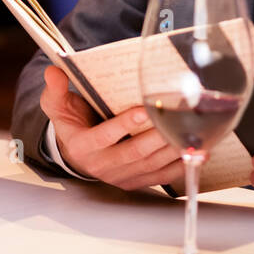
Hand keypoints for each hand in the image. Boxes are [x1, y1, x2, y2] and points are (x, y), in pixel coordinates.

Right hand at [40, 65, 182, 190]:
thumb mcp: (57, 106)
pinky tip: (199, 153)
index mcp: (82, 146)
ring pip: (151, 164)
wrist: (76, 153)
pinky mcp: (137, 181)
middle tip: (177, 118)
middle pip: (134, 153)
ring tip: (192, 132)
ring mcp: (122, 176)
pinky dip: (181, 164)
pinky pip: (162, 176)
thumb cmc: (72, 124)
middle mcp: (102, 165)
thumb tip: (53, 72)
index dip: (124, 125)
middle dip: (157, 137)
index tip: (143, 110)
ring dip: (173, 149)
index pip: (104, 137)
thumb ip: (55, 90)